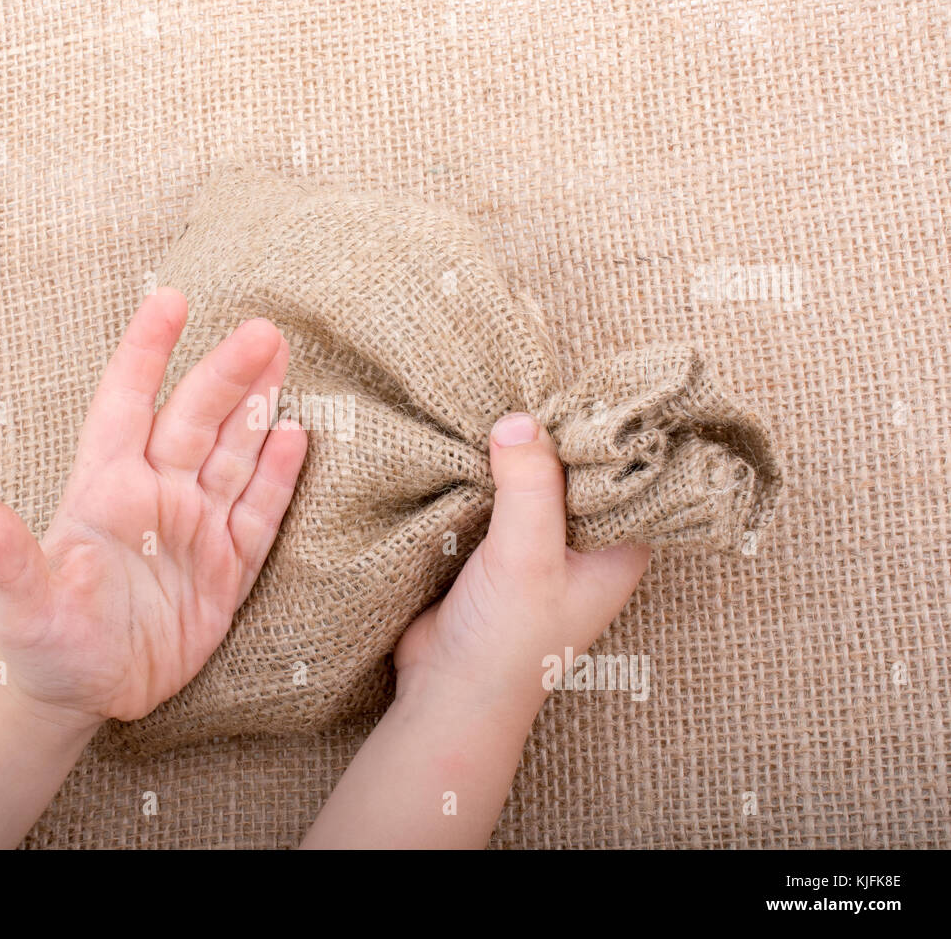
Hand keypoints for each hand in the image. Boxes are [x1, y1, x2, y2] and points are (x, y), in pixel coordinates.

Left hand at [0, 288, 307, 731]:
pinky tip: (296, 437)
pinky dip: (276, 479)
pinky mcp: (226, 570)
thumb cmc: (41, 643)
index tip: (170, 299)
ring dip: (259, 410)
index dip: (146, 352)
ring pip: (232, 457)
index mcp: (103, 489)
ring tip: (284, 362)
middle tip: (263, 332)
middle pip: (195, 422)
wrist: (83, 696)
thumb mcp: (21, 604)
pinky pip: (257, 516)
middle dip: (227, 376)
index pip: (127, 403)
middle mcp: (153, 496)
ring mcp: (194, 529)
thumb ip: (6, 557)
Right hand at [394, 412, 649, 714]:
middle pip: (579, 472)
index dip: (616, 435)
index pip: (633, 476)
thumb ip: (530, 485)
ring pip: (534, 482)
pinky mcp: (495, 549)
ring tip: (498, 402)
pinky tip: (469, 441)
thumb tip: (518, 418)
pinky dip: (484, 473)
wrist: (447, 691)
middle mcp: (585, 545)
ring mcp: (539, 547)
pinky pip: (496, 497)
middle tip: (534, 388)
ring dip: (515, 454)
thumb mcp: (527, 554)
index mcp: (618, 550)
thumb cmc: (508, 640)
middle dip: (556, 436)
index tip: (591, 391)